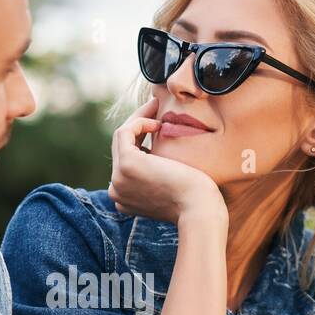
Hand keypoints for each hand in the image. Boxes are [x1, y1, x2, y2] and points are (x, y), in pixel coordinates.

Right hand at [109, 97, 224, 224]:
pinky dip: (140, 121)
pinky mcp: (126, 165)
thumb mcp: (169, 184)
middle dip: (138, 124)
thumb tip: (154, 152)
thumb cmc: (194, 198)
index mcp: (124, 198)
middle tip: (155, 106)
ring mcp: (118, 179)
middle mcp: (116, 190)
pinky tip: (158, 123)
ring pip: (121, 138)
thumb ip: (157, 173)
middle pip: (121, 148)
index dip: (139, 139)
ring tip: (156, 106)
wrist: (199, 209)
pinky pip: (125, 132)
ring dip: (138, 118)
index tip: (157, 124)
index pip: (126, 161)